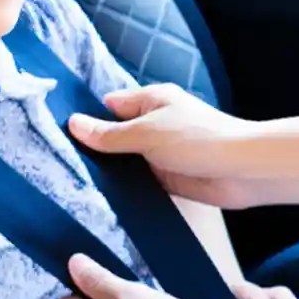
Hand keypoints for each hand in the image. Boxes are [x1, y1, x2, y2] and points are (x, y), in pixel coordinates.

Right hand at [68, 84, 261, 208]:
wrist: (242, 171)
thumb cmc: (197, 140)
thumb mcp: (146, 133)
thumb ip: (109, 134)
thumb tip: (73, 124)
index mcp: (151, 100)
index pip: (109, 106)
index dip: (86, 118)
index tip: (56, 135)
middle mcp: (154, 124)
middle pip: (115, 134)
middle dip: (94, 148)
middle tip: (59, 164)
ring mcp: (160, 152)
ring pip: (125, 160)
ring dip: (109, 171)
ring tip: (72, 183)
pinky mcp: (167, 178)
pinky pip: (138, 181)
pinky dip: (125, 188)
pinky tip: (101, 199)